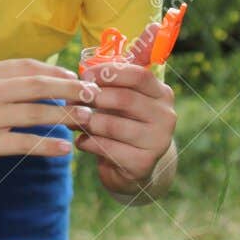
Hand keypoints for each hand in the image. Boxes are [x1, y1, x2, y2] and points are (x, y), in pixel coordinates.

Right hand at [0, 59, 93, 167]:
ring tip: (87, 119)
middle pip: (39, 86)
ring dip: (65, 116)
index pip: (28, 66)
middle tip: (94, 94)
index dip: (56, 72)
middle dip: (71, 89)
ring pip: (36, 113)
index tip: (76, 78)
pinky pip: (23, 144)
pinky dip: (47, 146)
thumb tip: (28, 77)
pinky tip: (65, 150)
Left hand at [75, 62, 175, 197]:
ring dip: (88, 121)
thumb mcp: (122, 101)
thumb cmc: (123, 124)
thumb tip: (81, 79)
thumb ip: (110, 86)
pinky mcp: (143, 163)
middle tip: (75, 99)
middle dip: (95, 97)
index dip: (109, 72)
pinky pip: (108, 148)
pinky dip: (88, 143)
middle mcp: (166, 117)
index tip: (85, 75)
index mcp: (162, 94)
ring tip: (72, 120)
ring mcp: (158, 142)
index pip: (139, 75)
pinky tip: (81, 141)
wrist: (134, 166)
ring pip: (113, 125)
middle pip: (125, 99)